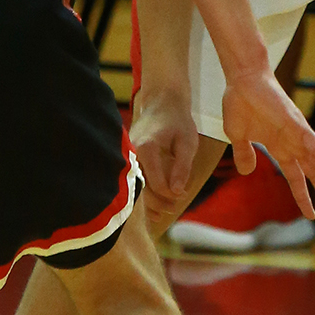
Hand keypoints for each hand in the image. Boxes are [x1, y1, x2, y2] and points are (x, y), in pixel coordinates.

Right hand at [130, 86, 198, 205]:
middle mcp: (131, 154)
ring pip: (135, 187)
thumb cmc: (178, 121)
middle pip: (142, 188)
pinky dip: (143, 193)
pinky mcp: (128, 159)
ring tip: (165, 212)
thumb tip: (176, 192)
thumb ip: (182, 167)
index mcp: (146, 148)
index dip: (169, 194)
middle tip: (174, 208)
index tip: (182, 195)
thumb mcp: (187, 142)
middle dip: (158, 202)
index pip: (155, 182)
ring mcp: (127, 156)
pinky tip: (151, 208)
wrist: (162, 102)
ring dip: (150, 201)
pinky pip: (134, 180)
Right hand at [221, 72, 314, 220]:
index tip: (311, 215)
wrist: (242, 80)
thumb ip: (244, 154)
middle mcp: (294, 144)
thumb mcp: (237, 136)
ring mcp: (298, 134)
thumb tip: (246, 171)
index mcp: (280, 148)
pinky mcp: (298, 125)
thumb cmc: (240, 103)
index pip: (296, 178)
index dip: (304, 197)